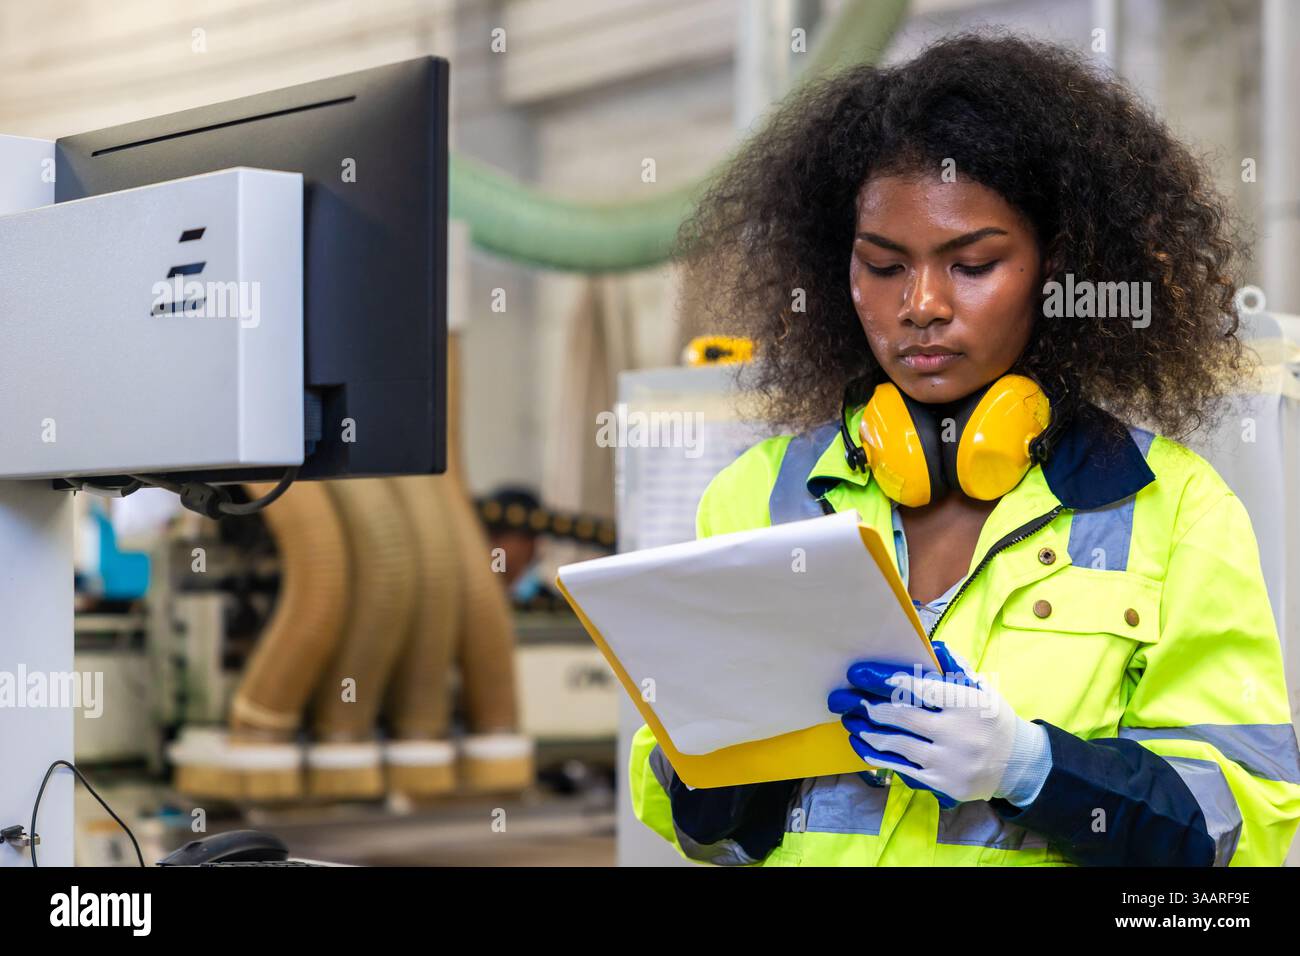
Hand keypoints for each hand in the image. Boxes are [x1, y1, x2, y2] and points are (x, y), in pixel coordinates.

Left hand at [828, 642, 1042, 805]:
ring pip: (896, 743)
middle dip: (866, 705)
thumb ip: (954, 669)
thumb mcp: (981, 689)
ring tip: (847, 719)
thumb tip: (932, 646)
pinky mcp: (941, 782)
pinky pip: (900, 767)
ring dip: (866, 730)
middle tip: (842, 697)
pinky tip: (859, 743)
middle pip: (901, 716)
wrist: (1017, 765)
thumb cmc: (991, 719)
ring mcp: (948, 761)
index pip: (920, 688)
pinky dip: (876, 754)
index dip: (886, 680)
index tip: (858, 673)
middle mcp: (957, 733)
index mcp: (967, 704)